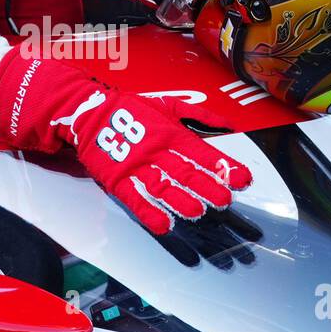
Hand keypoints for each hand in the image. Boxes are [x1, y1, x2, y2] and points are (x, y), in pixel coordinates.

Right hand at [0, 52, 251, 234]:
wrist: (88, 112)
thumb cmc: (130, 109)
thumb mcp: (168, 105)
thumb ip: (200, 116)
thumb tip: (230, 125)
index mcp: (170, 132)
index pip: (202, 152)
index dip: (222, 165)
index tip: (242, 179)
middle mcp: (156, 150)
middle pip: (185, 171)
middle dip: (206, 187)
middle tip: (224, 201)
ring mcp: (136, 166)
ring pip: (162, 186)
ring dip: (180, 201)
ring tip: (197, 212)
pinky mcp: (117, 179)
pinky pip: (135, 198)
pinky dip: (148, 213)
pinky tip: (162, 226)